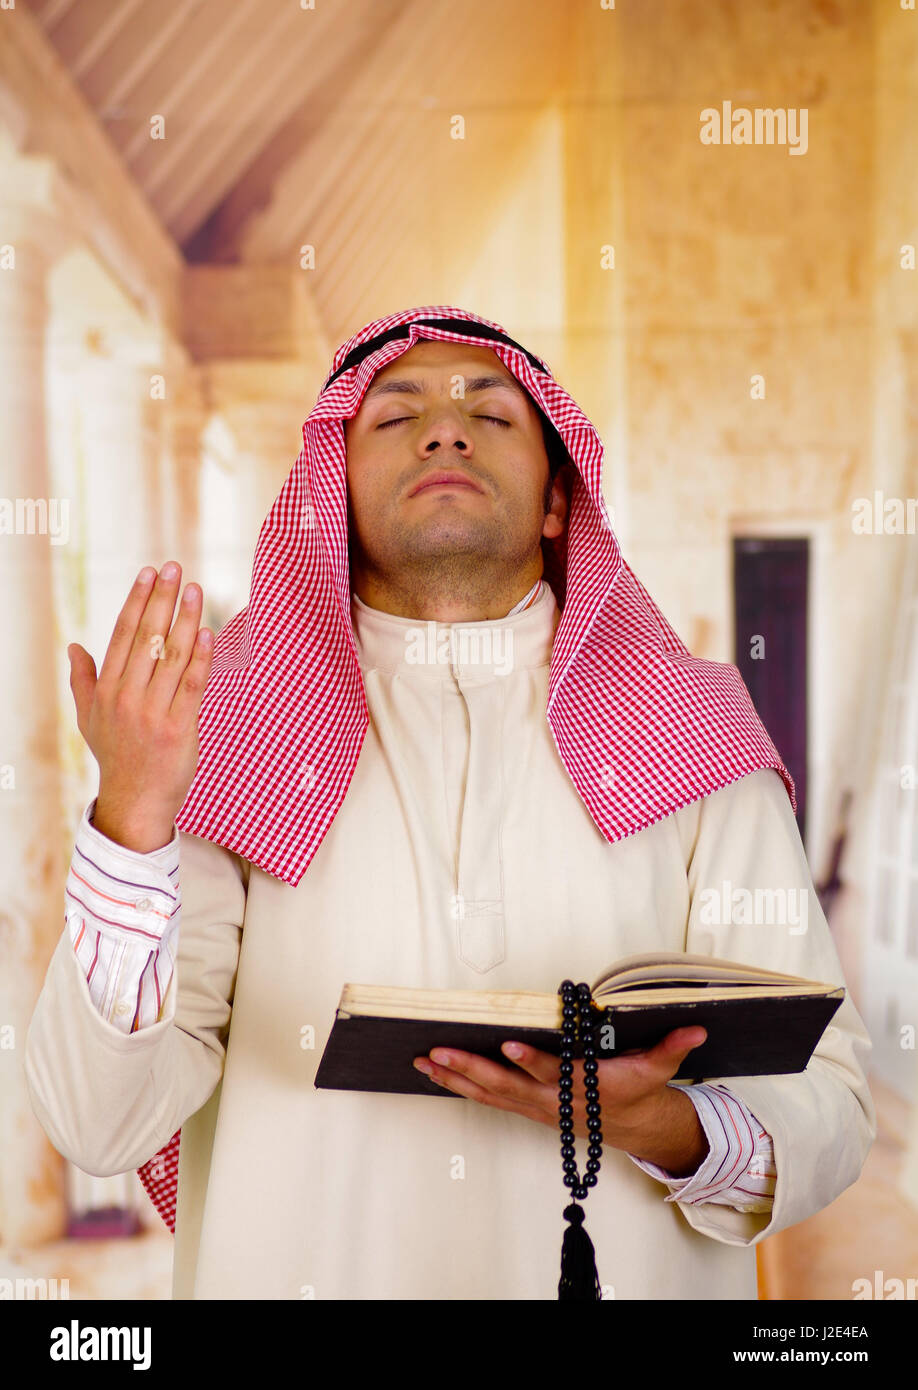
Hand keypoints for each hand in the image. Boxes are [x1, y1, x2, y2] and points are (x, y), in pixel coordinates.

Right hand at [67, 562, 213, 851]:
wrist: (135, 802)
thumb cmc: (116, 756)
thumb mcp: (89, 719)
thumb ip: (82, 680)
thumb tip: (74, 647)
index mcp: (106, 689)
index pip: (122, 635)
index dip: (137, 601)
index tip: (149, 573)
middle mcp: (126, 697)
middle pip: (147, 637)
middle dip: (162, 599)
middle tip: (174, 568)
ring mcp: (152, 712)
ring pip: (170, 655)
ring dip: (184, 619)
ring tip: (194, 590)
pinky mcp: (178, 728)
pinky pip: (192, 685)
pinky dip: (200, 656)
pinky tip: (207, 631)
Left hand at [412, 1027, 708, 1172]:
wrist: (633, 1126)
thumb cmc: (639, 1089)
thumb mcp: (659, 1068)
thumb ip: (672, 1046)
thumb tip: (695, 1027)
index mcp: (581, 1087)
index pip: (553, 1073)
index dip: (530, 1062)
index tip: (507, 1045)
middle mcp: (551, 1101)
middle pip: (506, 1086)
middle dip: (470, 1068)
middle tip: (439, 1050)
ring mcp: (534, 1108)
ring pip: (488, 1095)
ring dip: (454, 1077)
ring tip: (422, 1061)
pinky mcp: (525, 1109)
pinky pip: (486, 1099)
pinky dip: (459, 1085)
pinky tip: (435, 1073)